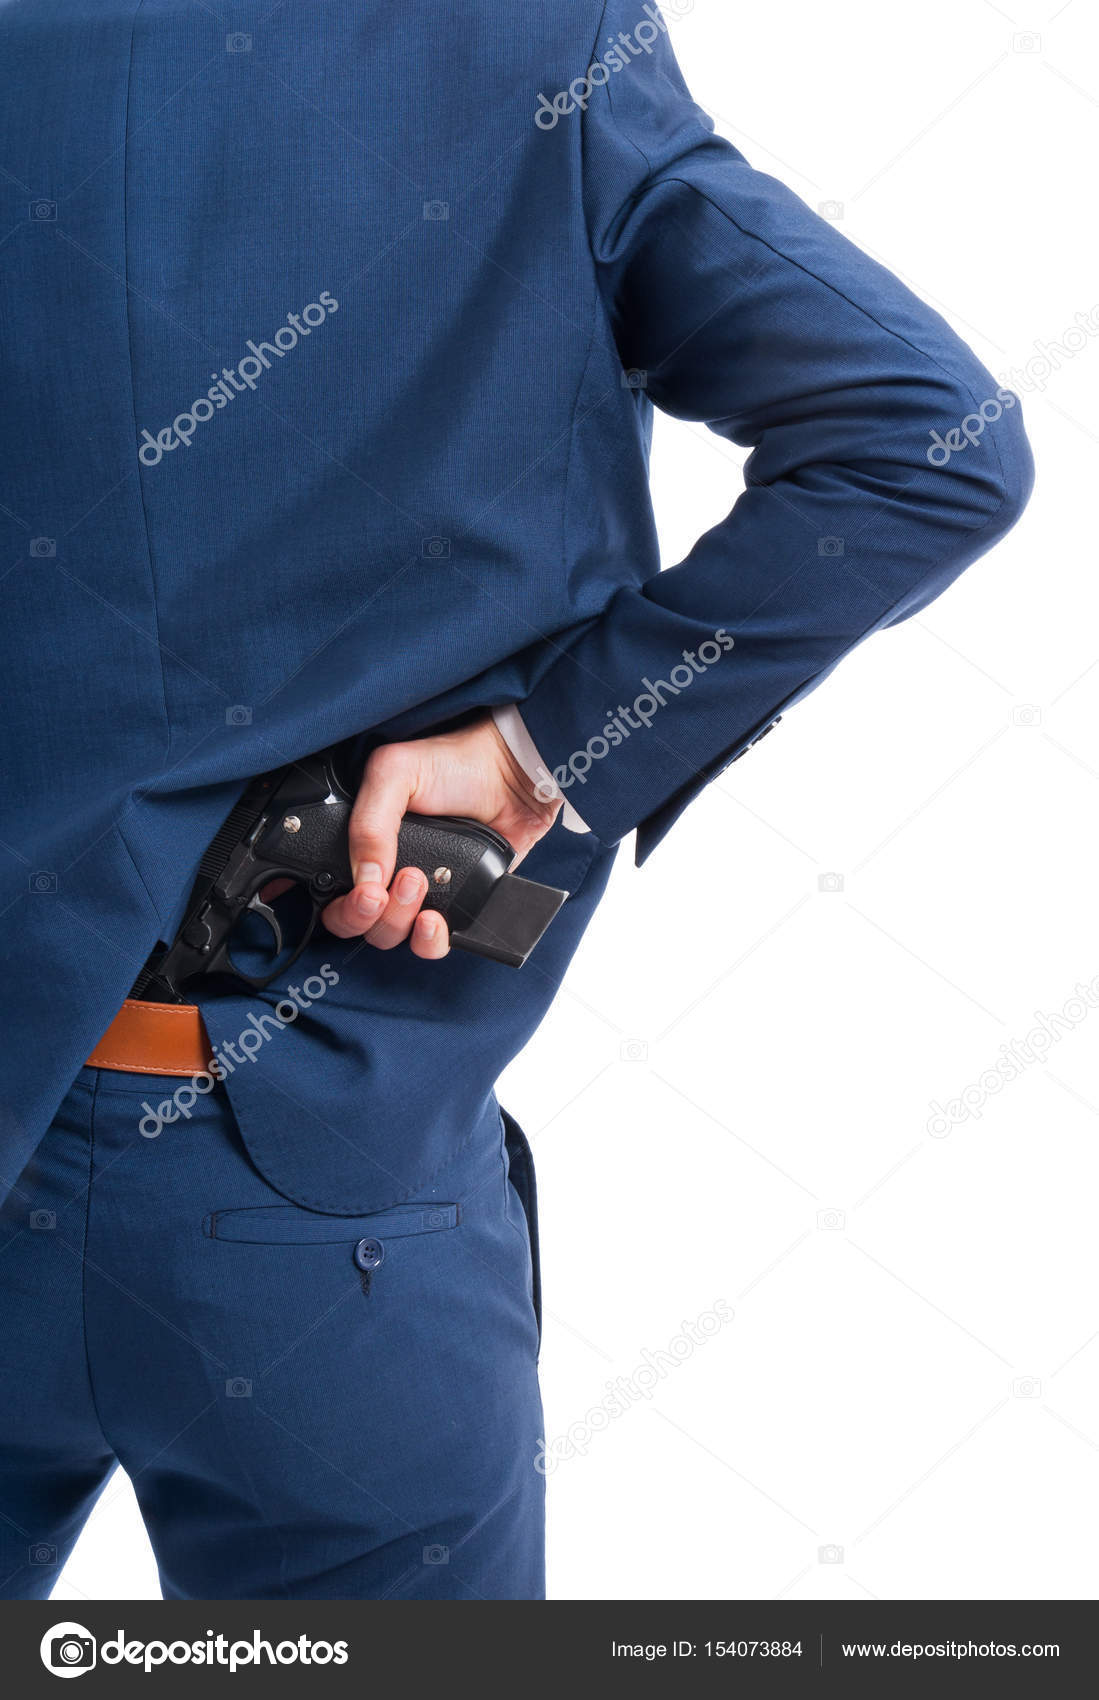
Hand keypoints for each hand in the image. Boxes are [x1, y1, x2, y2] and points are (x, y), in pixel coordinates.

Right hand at [321, 713, 560, 957]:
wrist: (511, 776)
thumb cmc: (454, 764)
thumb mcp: (394, 774)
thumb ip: (367, 824)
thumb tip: (363, 880)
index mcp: (362, 842)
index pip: (328, 889)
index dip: (331, 901)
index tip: (351, 891)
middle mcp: (385, 872)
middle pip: (356, 922)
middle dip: (362, 914)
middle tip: (380, 891)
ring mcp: (420, 893)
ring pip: (390, 935)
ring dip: (396, 919)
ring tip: (418, 883)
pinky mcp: (454, 908)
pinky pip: (431, 945)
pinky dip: (428, 941)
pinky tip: (434, 920)